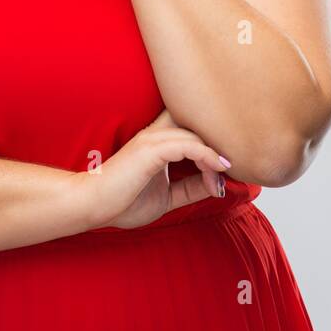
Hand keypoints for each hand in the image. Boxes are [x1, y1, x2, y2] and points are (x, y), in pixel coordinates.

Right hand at [77, 108, 230, 230]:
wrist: (93, 207)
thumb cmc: (123, 202)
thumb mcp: (167, 196)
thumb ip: (191, 188)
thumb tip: (218, 185)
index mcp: (158, 141)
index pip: (191, 126)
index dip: (214, 138)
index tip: (231, 163)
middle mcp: (156, 134)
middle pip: (198, 124)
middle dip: (221, 140)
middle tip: (237, 164)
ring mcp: (152, 140)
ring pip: (197, 135)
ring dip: (217, 155)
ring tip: (228, 172)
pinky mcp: (150, 150)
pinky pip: (188, 146)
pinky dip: (208, 157)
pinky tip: (220, 170)